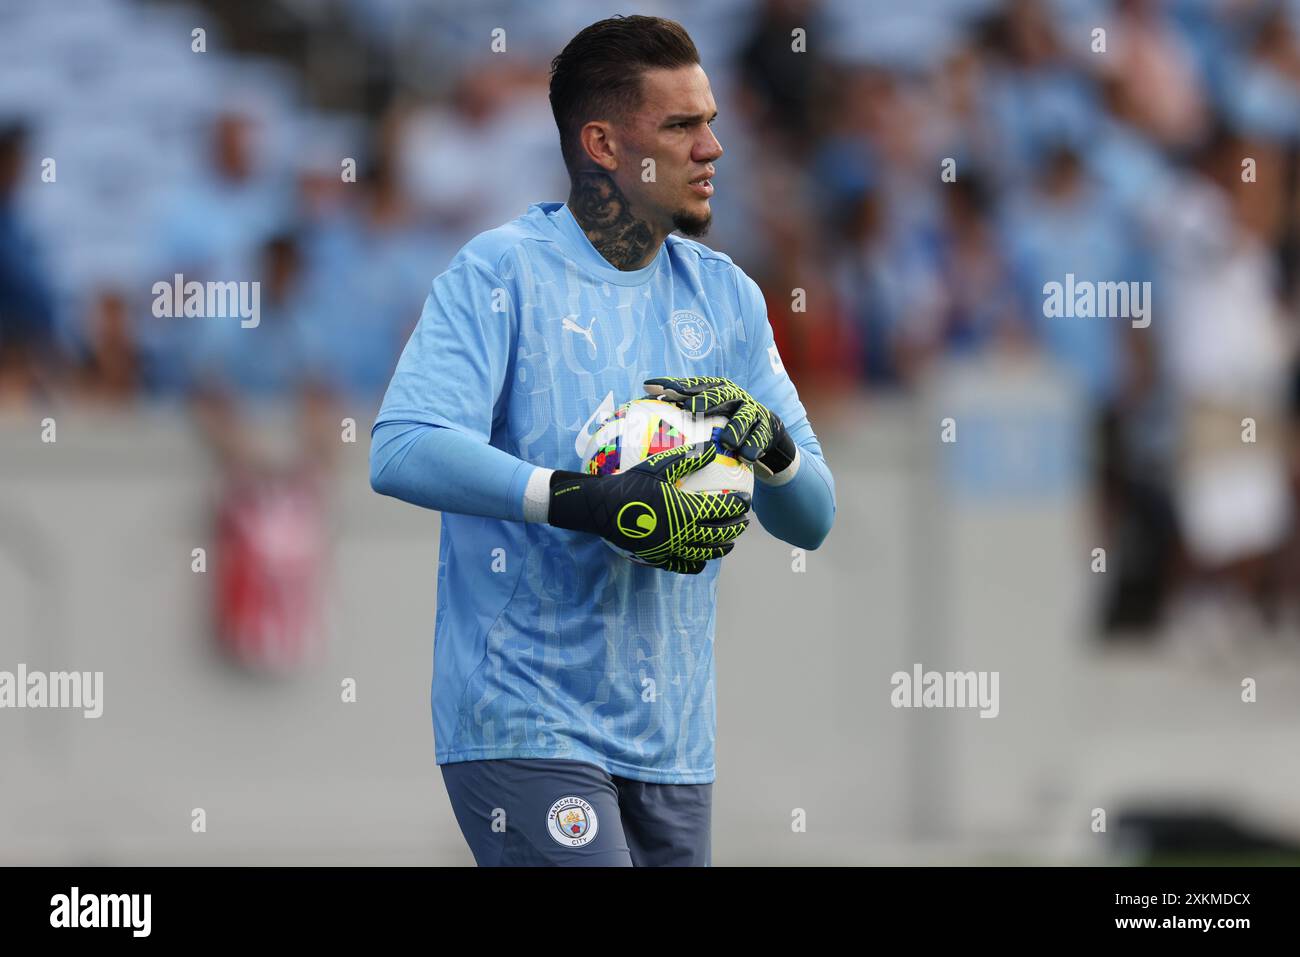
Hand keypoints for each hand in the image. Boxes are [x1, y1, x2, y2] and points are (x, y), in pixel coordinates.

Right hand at [547, 440, 751, 573]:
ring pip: (707, 553)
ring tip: (731, 541)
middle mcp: (682, 534)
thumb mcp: (659, 466)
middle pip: (720, 534)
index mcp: (685, 511)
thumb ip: (687, 459)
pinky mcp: (659, 558)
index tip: (746, 500)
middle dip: (736, 527)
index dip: (738, 505)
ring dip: (723, 547)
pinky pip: (685, 566)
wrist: (602, 508)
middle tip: (744, 520)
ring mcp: (671, 549)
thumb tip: (712, 448)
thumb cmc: (630, 484)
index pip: (722, 510)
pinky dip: (698, 563)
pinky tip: (703, 558)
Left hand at [643, 376, 797, 480]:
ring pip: (744, 418)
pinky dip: (753, 447)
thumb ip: (682, 406)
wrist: (764, 430)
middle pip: (721, 395)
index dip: (676, 385)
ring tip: (727, 441)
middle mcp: (735, 397)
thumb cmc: (725, 421)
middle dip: (707, 401)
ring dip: (735, 428)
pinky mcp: (765, 429)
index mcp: (717, 390)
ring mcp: (752, 412)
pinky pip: (760, 438)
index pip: (694, 386)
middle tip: (691, 409)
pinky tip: (746, 457)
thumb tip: (646, 395)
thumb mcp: (707, 413)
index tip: (657, 389)